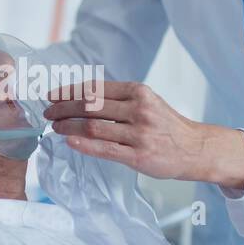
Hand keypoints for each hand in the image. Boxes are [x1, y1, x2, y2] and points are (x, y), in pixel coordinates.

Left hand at [43, 81, 243, 189]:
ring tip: (56, 127)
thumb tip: (81, 98)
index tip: (52, 95)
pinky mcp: (138, 156)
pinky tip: (69, 142)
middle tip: (48, 112)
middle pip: (90, 106)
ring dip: (68, 126)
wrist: (195, 148)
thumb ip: (119, 99)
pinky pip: (104, 149)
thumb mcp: (147, 102)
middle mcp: (139, 110)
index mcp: (138, 92)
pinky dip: (83, 145)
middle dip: (63, 108)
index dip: (69, 91)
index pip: (95, 88)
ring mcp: (139, 134)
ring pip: (92, 127)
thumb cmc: (167, 126)